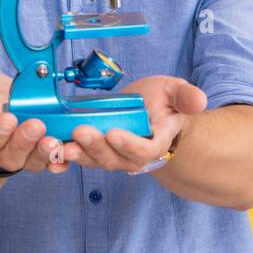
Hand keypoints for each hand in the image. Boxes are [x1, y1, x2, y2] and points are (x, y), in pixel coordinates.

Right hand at [0, 69, 69, 174]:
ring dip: (44, 152)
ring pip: (33, 160)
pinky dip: (60, 161)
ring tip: (54, 140)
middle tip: (35, 124)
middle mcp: (2, 152)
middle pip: (12, 154)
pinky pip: (52, 162)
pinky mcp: (43, 154)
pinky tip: (68, 156)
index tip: (6, 118)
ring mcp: (24, 155)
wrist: (3, 101)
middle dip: (24, 141)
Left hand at [58, 75, 206, 172]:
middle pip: (116, 158)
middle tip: (81, 132)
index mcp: (156, 141)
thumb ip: (185, 97)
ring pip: (97, 160)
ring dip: (80, 154)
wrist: (150, 112)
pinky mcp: (97, 151)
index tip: (115, 133)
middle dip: (97, 147)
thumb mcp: (175, 92)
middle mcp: (134, 154)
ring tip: (64, 144)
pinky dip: (68, 156)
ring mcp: (114, 156)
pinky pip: (83, 157)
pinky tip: (54, 148)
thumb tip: (199, 100)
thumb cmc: (164, 103)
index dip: (130, 144)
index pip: (145, 149)